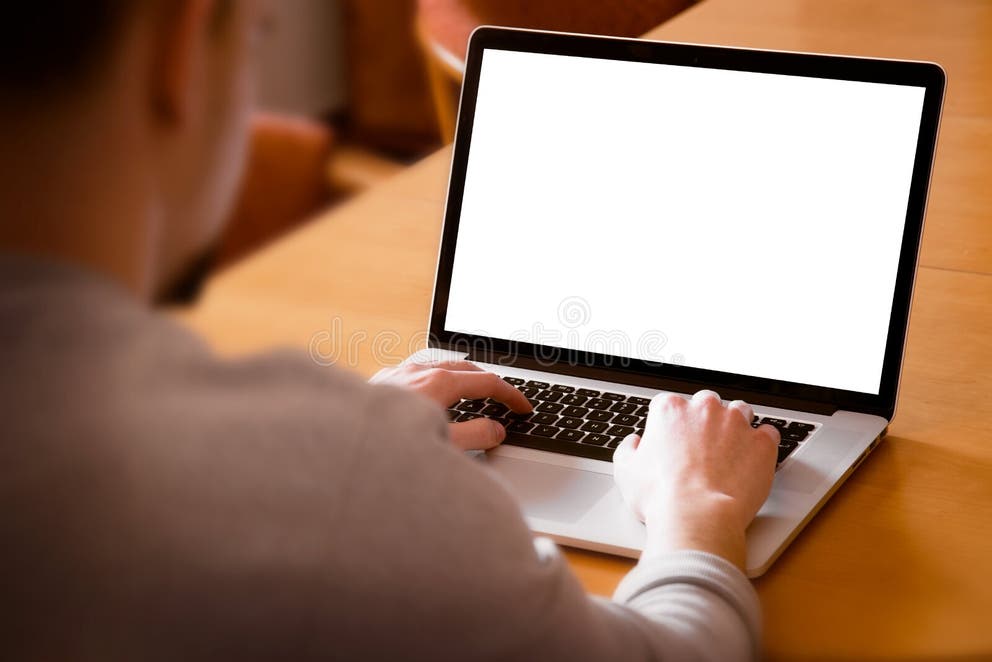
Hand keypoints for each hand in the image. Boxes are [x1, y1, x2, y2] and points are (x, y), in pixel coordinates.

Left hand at [374, 361, 532, 450]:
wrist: (337, 446)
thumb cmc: (386, 449)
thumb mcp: (443, 446)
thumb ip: (476, 437)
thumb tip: (496, 430)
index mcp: (438, 383)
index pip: (487, 381)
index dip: (511, 395)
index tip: (524, 408)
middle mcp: (417, 371)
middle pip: (465, 367)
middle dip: (489, 381)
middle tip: (505, 397)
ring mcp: (397, 373)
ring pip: (439, 366)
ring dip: (462, 377)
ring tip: (473, 393)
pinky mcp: (380, 382)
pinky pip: (417, 371)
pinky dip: (437, 379)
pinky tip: (431, 396)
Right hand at [613, 390, 778, 568]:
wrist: (697, 516)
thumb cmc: (661, 496)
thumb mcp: (626, 472)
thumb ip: (628, 450)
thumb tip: (634, 444)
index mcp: (670, 410)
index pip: (670, 404)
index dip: (672, 424)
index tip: (674, 440)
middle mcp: (704, 408)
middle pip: (707, 403)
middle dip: (705, 420)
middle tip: (701, 448)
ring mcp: (736, 423)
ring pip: (740, 411)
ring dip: (736, 426)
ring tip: (730, 451)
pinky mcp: (761, 442)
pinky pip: (768, 433)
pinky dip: (761, 444)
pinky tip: (753, 459)